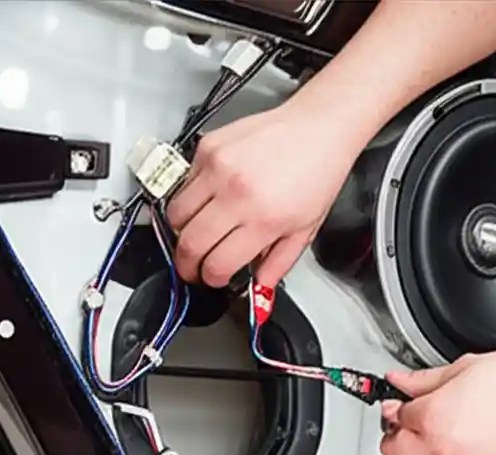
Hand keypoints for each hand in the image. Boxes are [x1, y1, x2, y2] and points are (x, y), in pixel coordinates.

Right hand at [165, 102, 364, 287]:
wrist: (319, 125)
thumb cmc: (318, 171)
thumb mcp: (306, 229)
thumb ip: (278, 264)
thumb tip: (258, 289)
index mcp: (264, 219)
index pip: (217, 264)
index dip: (210, 278)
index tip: (211, 277)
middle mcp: (236, 193)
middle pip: (189, 244)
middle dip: (187, 264)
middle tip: (192, 266)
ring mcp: (218, 168)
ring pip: (176, 215)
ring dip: (182, 231)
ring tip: (198, 232)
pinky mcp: (208, 148)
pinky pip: (182, 184)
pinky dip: (190, 197)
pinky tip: (209, 198)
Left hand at [379, 349, 495, 454]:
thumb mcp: (466, 367)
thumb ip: (425, 379)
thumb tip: (402, 381)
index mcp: (435, 418)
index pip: (393, 416)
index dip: (392, 402)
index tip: (396, 395)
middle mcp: (446, 449)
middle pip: (395, 450)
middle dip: (395, 431)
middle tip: (405, 411)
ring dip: (423, 441)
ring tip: (444, 414)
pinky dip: (450, 449)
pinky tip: (467, 427)